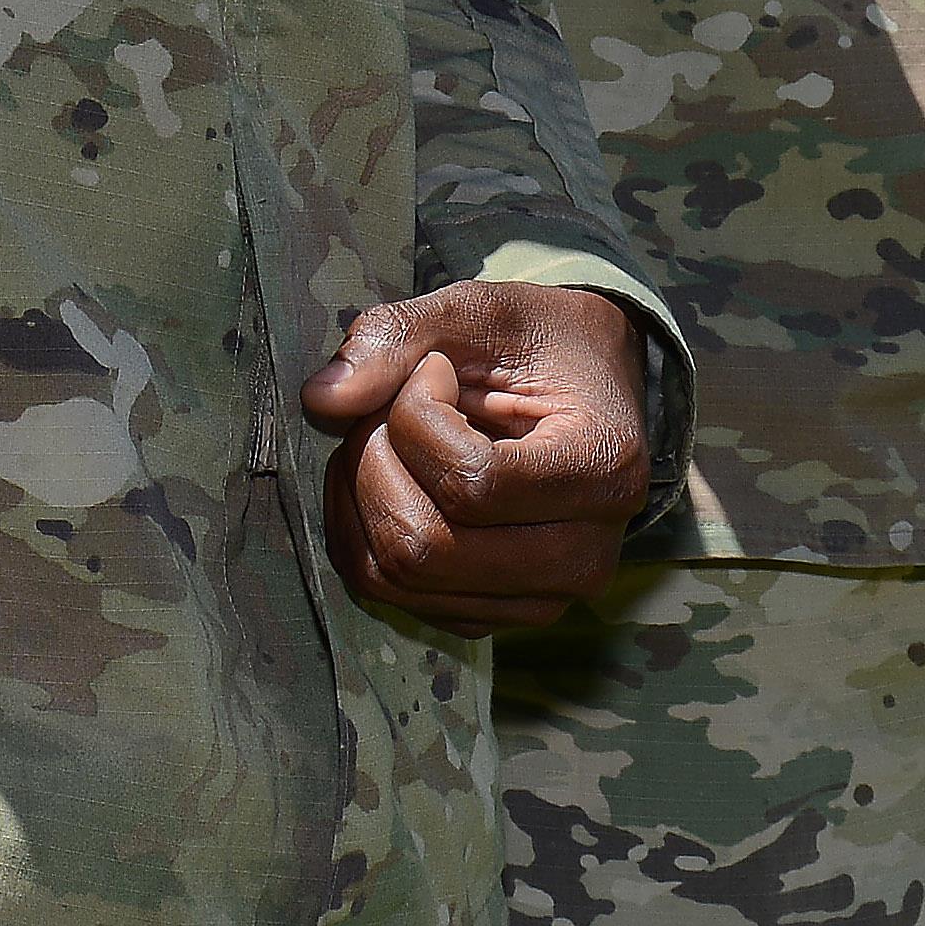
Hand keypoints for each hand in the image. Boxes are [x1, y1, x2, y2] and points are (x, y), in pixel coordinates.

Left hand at [302, 281, 662, 628]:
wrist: (585, 392)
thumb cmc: (540, 345)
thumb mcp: (481, 311)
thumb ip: (401, 338)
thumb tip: (321, 400)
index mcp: (603, 472)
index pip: (473, 482)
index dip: (418, 418)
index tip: (435, 369)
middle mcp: (583, 557)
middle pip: (425, 546)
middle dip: (374, 461)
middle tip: (388, 407)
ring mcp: (541, 599)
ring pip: (396, 576)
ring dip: (358, 495)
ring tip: (382, 437)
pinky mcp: (493, 615)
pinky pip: (389, 594)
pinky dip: (358, 529)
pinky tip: (382, 475)